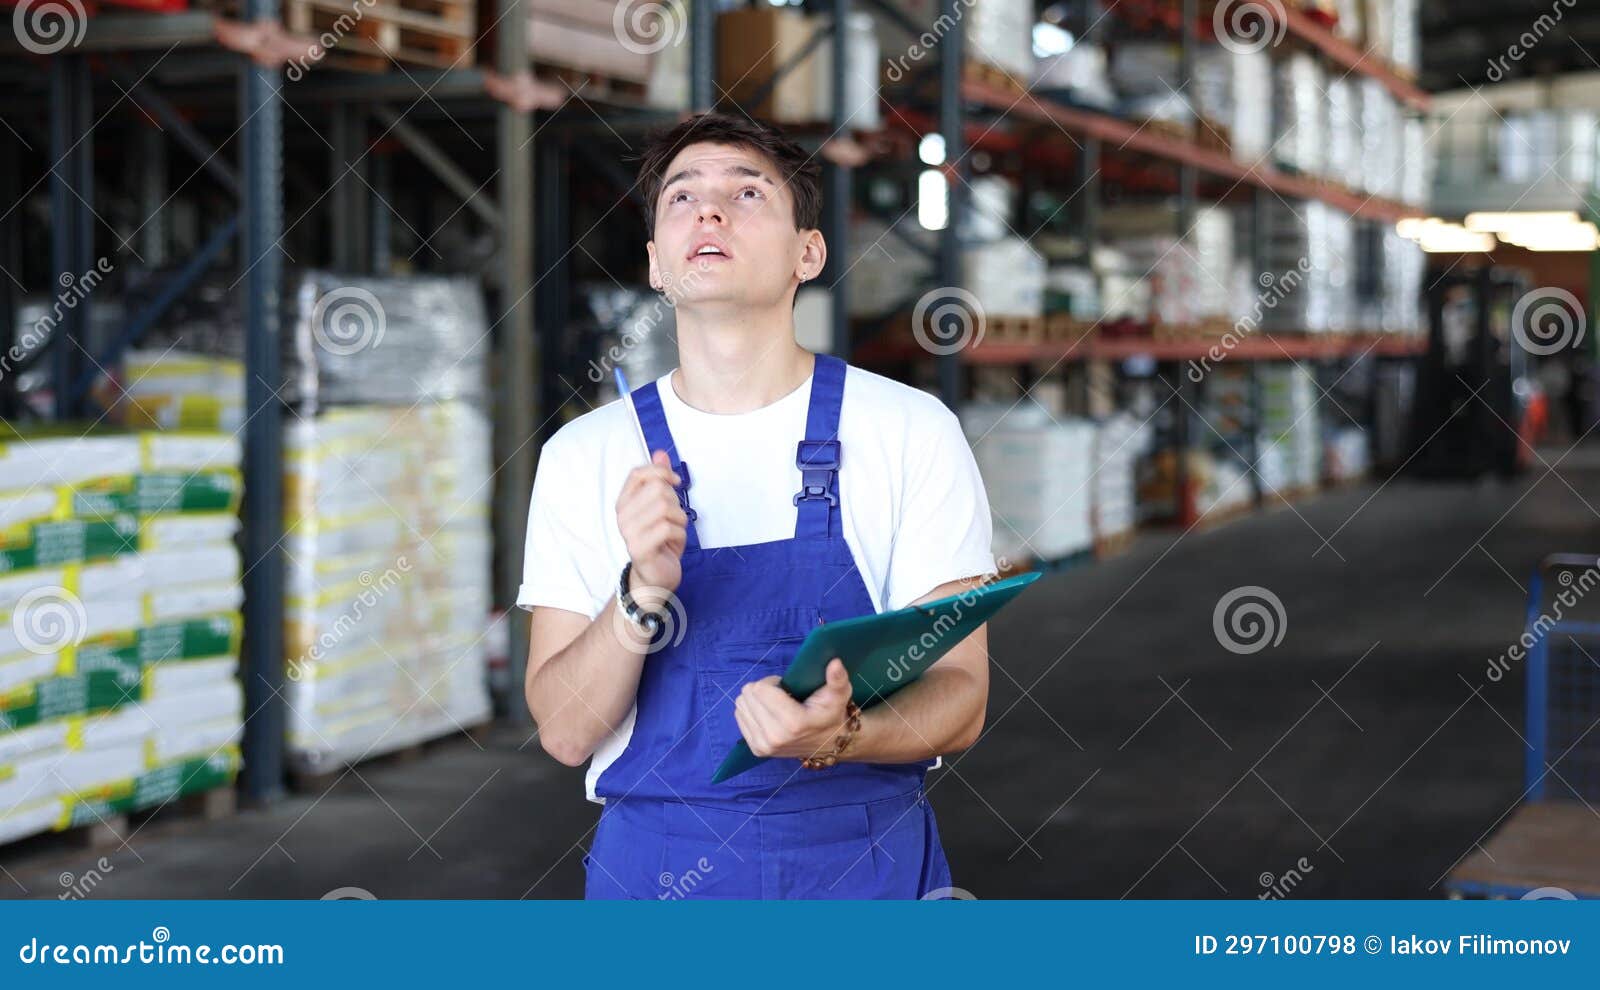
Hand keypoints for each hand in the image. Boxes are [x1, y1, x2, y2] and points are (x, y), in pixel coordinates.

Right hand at [616, 450, 687, 594]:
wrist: (654, 578)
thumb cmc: (660, 541)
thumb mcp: (662, 507)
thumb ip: (659, 480)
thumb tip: (661, 453)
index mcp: (624, 502)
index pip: (638, 473)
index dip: (661, 472)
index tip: (676, 483)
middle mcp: (622, 515)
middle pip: (657, 489)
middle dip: (675, 502)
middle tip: (674, 519)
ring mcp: (628, 532)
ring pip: (665, 508)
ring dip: (679, 520)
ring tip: (674, 532)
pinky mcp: (639, 548)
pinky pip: (669, 529)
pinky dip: (680, 536)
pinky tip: (674, 544)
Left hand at [734, 658, 853, 759]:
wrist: (829, 744)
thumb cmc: (831, 714)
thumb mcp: (839, 694)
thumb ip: (837, 679)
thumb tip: (835, 663)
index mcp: (793, 723)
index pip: (761, 690)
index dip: (773, 682)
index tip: (786, 687)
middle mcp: (775, 737)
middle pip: (748, 696)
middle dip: (763, 690)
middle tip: (780, 696)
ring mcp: (763, 746)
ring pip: (741, 706)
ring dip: (756, 700)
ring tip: (775, 705)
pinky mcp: (756, 750)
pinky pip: (739, 717)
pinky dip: (750, 711)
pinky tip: (768, 714)